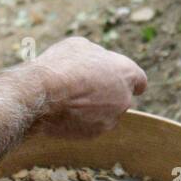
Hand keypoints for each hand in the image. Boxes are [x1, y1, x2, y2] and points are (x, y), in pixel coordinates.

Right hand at [28, 36, 146, 138]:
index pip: (139, 81)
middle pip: (120, 98)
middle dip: (107, 94)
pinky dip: (81, 121)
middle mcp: (124, 98)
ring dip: (93, 108)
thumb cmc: (61, 65)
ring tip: (69, 98)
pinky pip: (90, 126)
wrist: (41, 95)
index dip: (130, 81)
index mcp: (126, 73)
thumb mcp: (80, 46)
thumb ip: (97, 56)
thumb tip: (98, 61)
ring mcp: (110, 119)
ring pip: (106, 114)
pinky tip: (63, 112)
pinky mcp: (94, 134)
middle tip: (84, 87)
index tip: (124, 83)